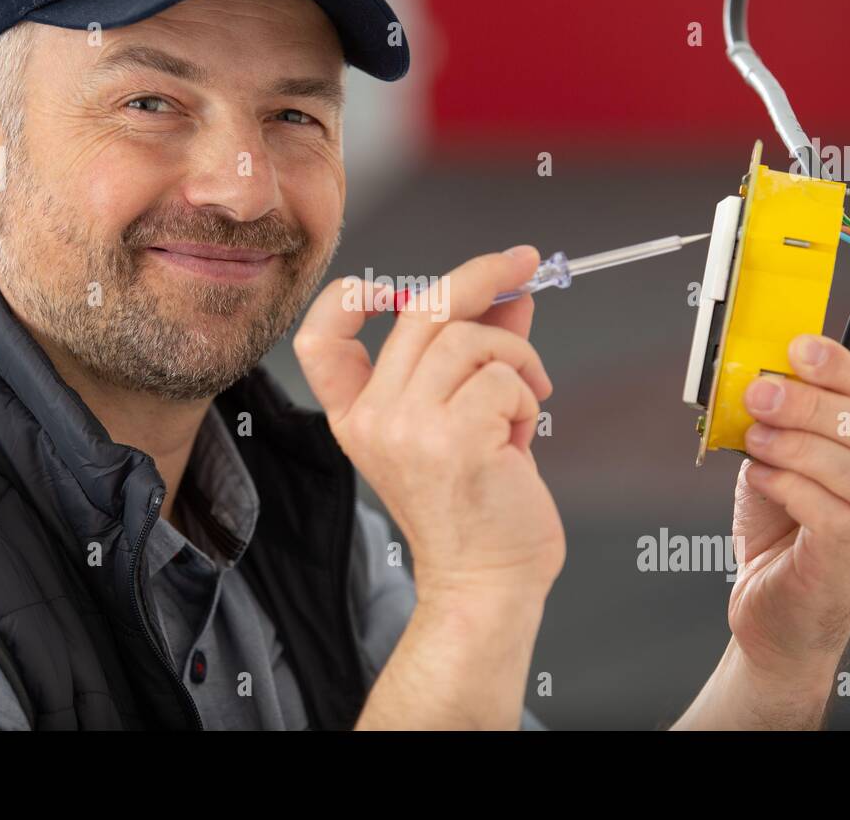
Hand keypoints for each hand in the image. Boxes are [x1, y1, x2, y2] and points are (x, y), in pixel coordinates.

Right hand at [293, 246, 565, 603]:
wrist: (486, 583)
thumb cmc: (476, 509)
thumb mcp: (464, 418)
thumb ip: (479, 350)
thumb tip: (508, 291)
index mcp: (359, 415)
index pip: (320, 340)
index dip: (346, 298)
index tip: (388, 282)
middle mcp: (374, 418)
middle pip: (422, 308)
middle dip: (483, 275)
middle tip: (524, 265)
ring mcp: (408, 428)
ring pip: (470, 338)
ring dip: (517, 356)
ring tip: (529, 397)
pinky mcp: (454, 438)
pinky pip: (503, 377)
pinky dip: (528, 395)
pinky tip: (522, 434)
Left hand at [728, 334, 849, 684]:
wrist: (770, 614)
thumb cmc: (780, 538)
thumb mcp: (774, 466)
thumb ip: (774, 427)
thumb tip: (754, 381)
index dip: (838, 368)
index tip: (797, 346)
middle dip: (810, 404)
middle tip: (760, 392)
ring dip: (798, 445)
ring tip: (755, 438)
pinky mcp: (847, 566)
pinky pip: (831, 516)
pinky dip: (792, 488)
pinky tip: (762, 477)